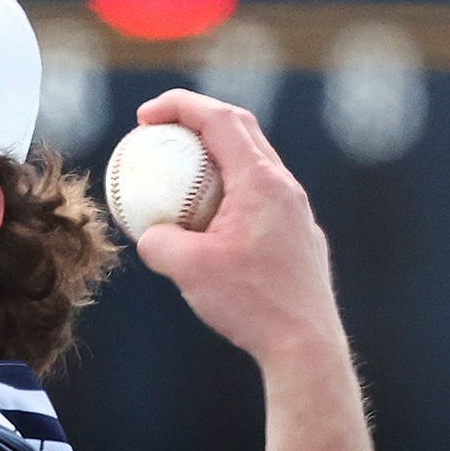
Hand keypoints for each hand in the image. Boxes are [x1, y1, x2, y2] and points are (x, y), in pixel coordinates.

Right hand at [130, 89, 347, 370]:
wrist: (305, 344)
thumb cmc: (249, 303)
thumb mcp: (186, 269)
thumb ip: (158, 241)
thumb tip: (146, 233)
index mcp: (260, 181)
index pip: (219, 119)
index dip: (179, 106)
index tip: (144, 117)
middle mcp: (285, 187)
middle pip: (241, 130)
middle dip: (197, 120)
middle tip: (160, 134)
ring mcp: (297, 211)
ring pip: (254, 165)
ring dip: (214, 159)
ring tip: (179, 179)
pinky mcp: (299, 236)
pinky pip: (260, 199)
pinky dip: (229, 194)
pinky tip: (208, 227)